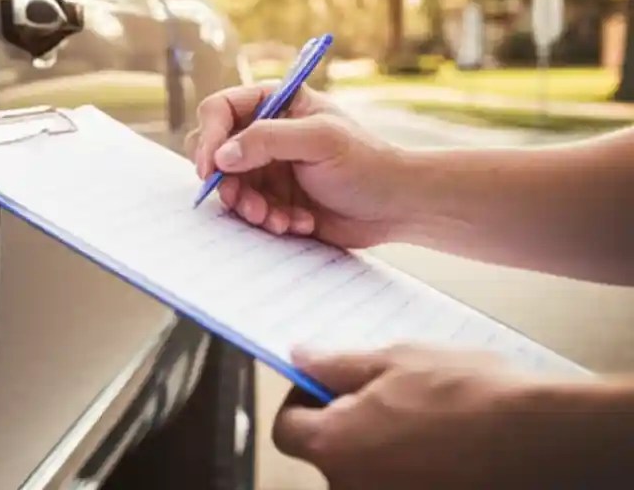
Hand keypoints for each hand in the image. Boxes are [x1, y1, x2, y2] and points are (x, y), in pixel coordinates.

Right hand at [185, 85, 405, 248]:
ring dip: (249, 206)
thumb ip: (268, 140)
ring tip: (277, 218)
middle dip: (227, 181)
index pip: (220, 110)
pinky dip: (267, 220)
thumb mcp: (319, 141)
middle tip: (245, 203)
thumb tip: (221, 155)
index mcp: (274, 103)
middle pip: (215, 150)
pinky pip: (247, 209)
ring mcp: (266, 166)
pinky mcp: (272, 197)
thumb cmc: (367, 164)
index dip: (209, 137)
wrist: (396, 207)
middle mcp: (264, 132)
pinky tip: (297, 223)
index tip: (212, 169)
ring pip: (228, 186)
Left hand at [274, 345, 578, 489]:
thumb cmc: (470, 396)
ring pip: (371, 472)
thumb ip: (337, 364)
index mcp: (334, 447)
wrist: (545, 440)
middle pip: (331, 454)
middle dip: (350, 424)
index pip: (288, 430)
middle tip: (391, 395)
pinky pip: (406, 483)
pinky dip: (418, 469)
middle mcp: (353, 488)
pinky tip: (448, 448)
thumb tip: (300, 357)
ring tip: (429, 421)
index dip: (302, 401)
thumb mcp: (397, 360)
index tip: (326, 383)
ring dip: (386, 449)